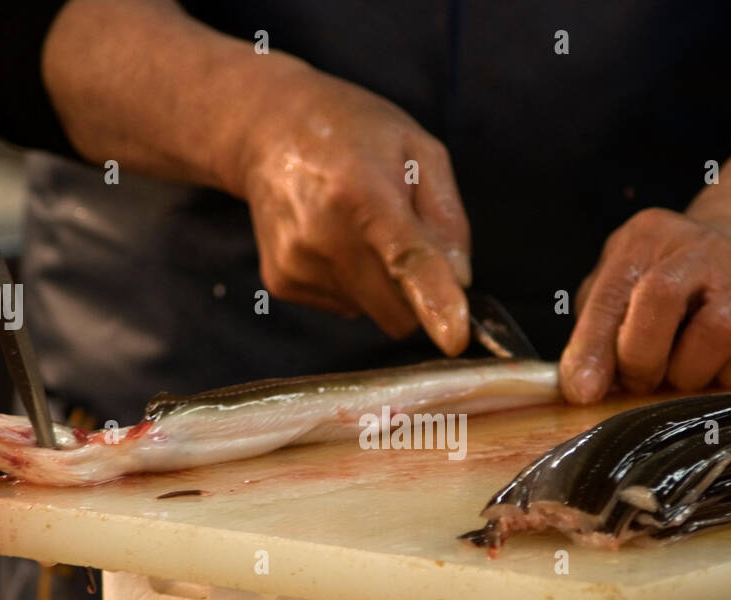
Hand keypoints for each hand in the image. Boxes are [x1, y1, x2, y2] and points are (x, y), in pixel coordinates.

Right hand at [235, 64, 472, 352]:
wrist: (269, 129)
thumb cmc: (355, 134)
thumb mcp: (420, 150)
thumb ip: (448, 217)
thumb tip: (460, 281)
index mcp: (364, 194)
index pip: (407, 260)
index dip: (435, 301)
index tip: (454, 339)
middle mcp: (323, 235)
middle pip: (396, 312)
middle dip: (415, 296)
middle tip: (406, 245)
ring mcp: (296, 263)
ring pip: (371, 312)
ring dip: (380, 285)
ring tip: (358, 229)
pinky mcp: (281, 282)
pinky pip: (343, 307)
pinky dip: (351, 283)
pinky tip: (334, 240)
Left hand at [559, 146, 730, 401]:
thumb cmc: (666, 280)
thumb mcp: (620, 288)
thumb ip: (596, 331)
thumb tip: (583, 386)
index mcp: (645, 240)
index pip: (610, 293)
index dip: (592, 347)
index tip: (584, 391)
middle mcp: (697, 249)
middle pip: (661, 299)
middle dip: (643, 358)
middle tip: (642, 380)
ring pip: (717, 331)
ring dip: (691, 373)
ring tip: (683, 373)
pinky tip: (721, 369)